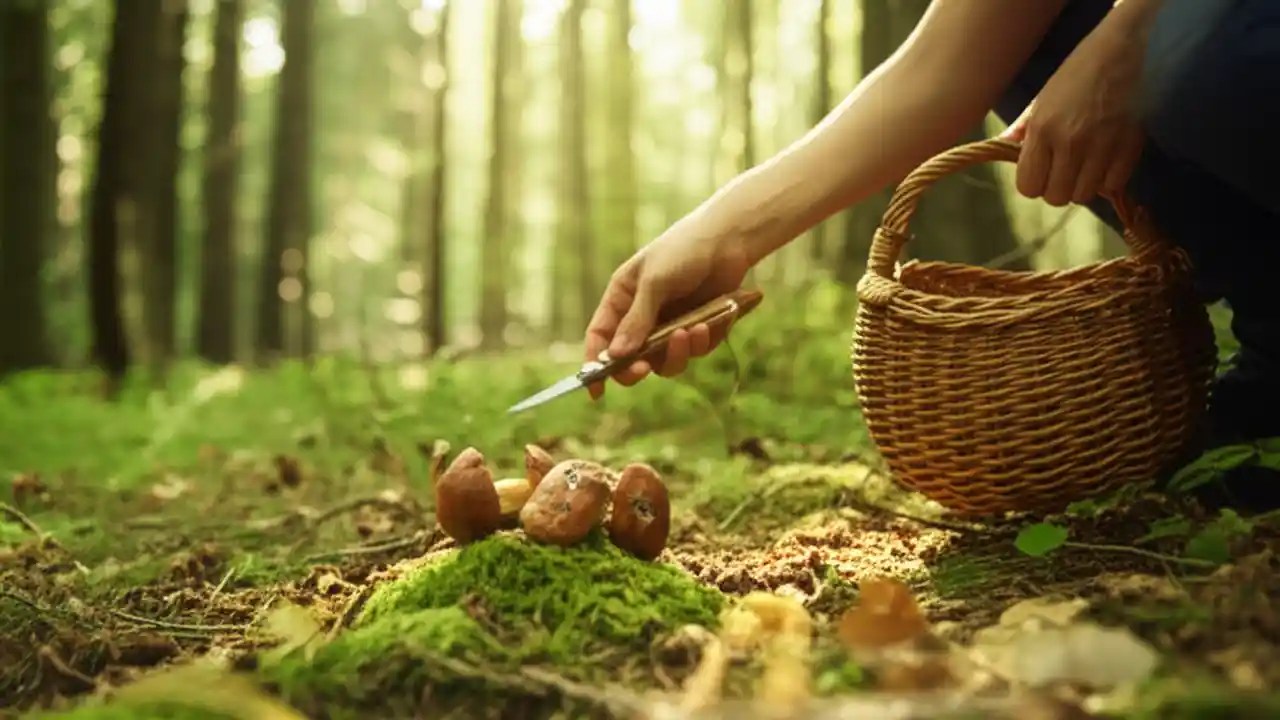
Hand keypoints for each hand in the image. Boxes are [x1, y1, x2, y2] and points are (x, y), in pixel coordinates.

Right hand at [583, 217, 751, 399]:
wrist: (729, 239)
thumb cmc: (683, 250)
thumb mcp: (654, 282)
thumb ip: (636, 320)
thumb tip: (616, 356)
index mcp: (622, 298)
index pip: (600, 337)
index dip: (595, 364)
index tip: (597, 389)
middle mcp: (643, 315)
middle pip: (631, 359)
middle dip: (638, 367)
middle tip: (645, 369)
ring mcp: (670, 324)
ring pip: (665, 361)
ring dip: (677, 353)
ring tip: (691, 332)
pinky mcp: (698, 329)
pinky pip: (694, 352)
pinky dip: (701, 342)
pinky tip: (709, 324)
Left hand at [1002, 11, 1147, 205]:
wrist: (1121, 52)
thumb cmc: (1076, 74)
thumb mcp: (1041, 99)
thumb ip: (1021, 129)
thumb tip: (1001, 147)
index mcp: (1042, 130)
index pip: (1028, 187)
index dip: (1033, 183)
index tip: (1040, 172)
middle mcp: (1070, 143)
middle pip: (1056, 197)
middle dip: (1056, 188)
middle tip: (1062, 170)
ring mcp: (1102, 147)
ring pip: (1083, 195)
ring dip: (1081, 185)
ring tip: (1084, 165)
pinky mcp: (1129, 148)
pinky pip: (1112, 185)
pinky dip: (1107, 179)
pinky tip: (1105, 162)